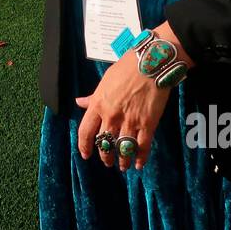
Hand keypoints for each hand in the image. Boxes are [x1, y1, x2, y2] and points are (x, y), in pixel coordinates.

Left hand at [75, 23, 193, 171]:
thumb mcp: (105, 81)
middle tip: (107, 162)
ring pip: (122, 149)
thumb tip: (79, 102)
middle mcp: (112, 116)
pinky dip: (141, 158)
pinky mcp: (148, 124)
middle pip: (104, 144)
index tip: (86, 155)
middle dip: (105, 156)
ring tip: (122, 166)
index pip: (85, 131)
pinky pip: (142, 146)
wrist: (151, 63)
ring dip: (122, 160)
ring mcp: (130, 121)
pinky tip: (139, 164)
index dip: (84, 146)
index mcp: (98, 105)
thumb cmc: (127, 68)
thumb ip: (93, 96)